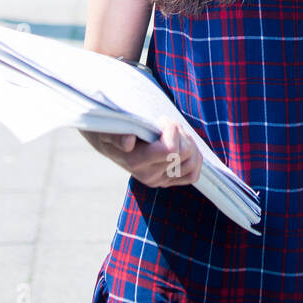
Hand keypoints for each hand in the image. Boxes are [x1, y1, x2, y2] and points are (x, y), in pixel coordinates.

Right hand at [82, 116, 203, 187]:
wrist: (108, 143)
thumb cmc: (110, 130)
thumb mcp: (109, 128)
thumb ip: (118, 135)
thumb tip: (129, 142)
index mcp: (136, 161)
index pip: (170, 149)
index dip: (171, 129)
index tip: (160, 120)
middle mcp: (149, 175)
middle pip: (184, 152)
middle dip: (180, 132)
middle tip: (166, 124)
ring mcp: (159, 180)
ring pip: (192, 162)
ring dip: (188, 143)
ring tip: (173, 133)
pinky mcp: (167, 181)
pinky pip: (192, 175)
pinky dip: (195, 159)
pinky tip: (184, 146)